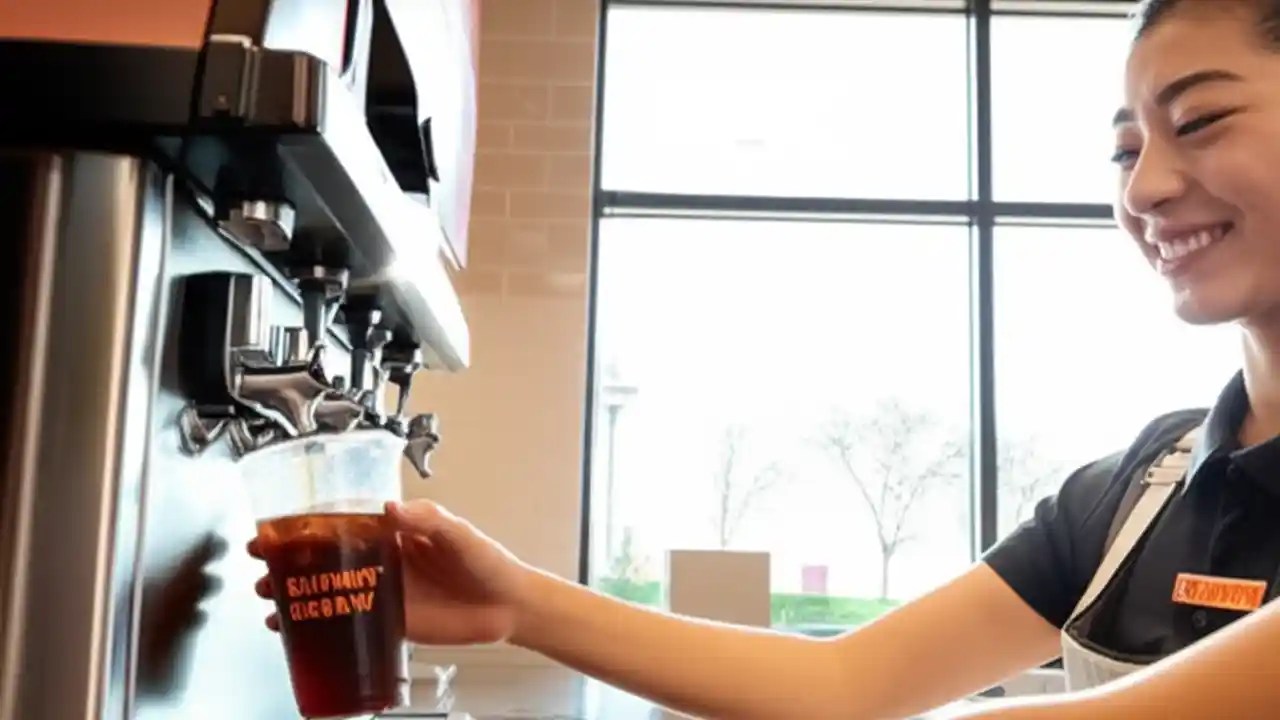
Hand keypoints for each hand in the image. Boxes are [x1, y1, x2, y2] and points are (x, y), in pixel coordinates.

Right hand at [249, 499, 531, 644]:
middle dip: (287, 557)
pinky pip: (345, 623)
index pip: (342, 523)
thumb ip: (426, 519)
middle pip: (324, 556)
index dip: (308, 523)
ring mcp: (382, 592)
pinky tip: (292, 630)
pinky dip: (316, 626)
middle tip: (259, 560)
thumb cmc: (487, 562)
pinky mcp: (388, 622)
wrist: (508, 607)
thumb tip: (391, 507)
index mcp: (394, 533)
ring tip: (266, 594)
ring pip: (327, 589)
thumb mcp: (458, 533)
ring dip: (293, 592)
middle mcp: (383, 560)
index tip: (278, 523)